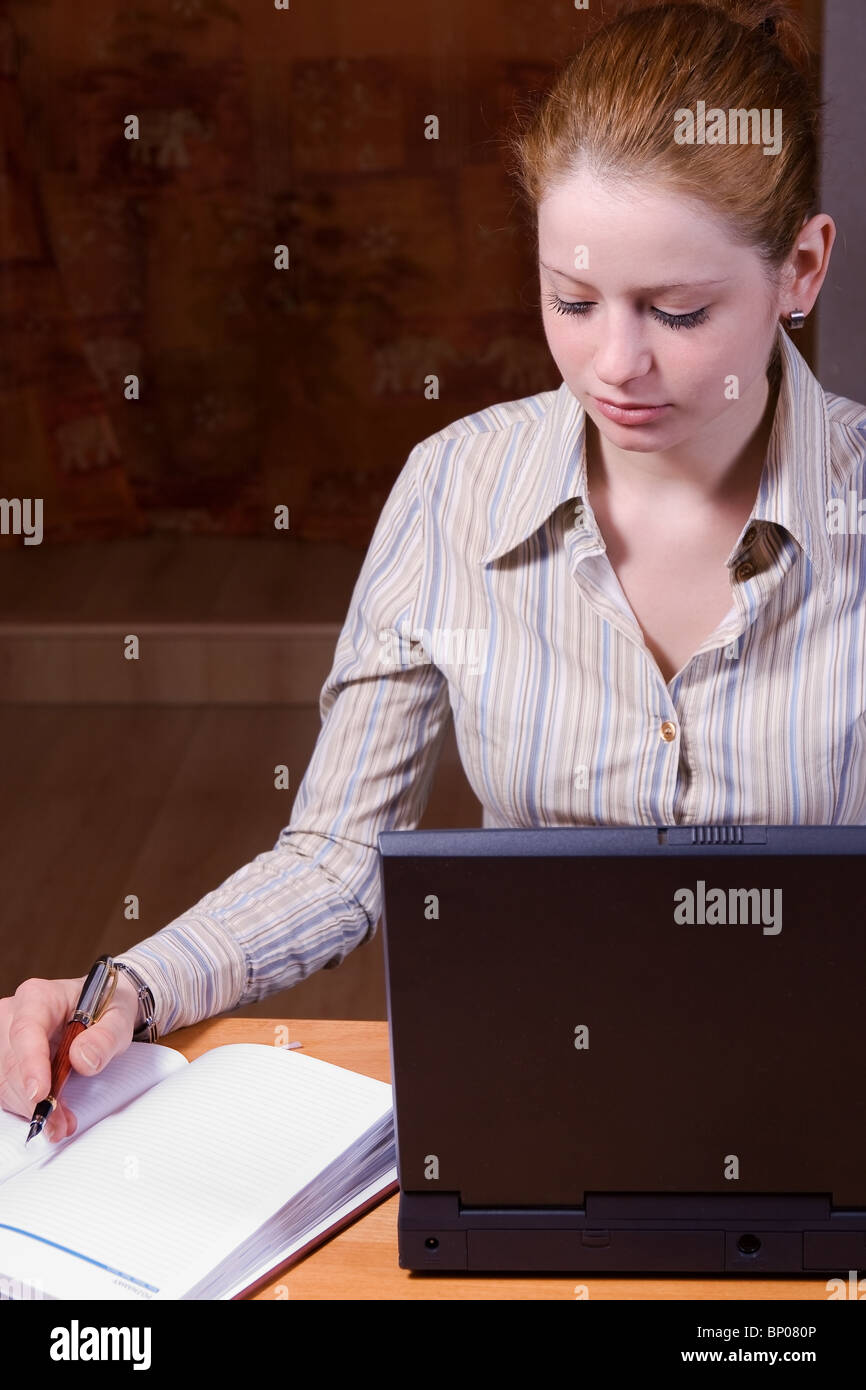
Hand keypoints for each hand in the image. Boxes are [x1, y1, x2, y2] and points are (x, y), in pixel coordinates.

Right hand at [0, 973, 139, 1141]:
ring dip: (30, 1108)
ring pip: (6, 1081)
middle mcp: (15, 1015)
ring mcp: (7, 1039)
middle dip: (34, 1099)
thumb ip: (105, 1037)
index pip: (26, 1029)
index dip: (30, 1063)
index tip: (40, 1093)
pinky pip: (8, 1089)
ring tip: (61, 1124)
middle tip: (60, 1123)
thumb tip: (83, 1059)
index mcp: (39, 997)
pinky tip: (52, 1117)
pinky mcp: (8, 1060)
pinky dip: (27, 1107)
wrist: (102, 1006)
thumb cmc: (106, 1006)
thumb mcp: (118, 1017)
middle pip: (11, 1062)